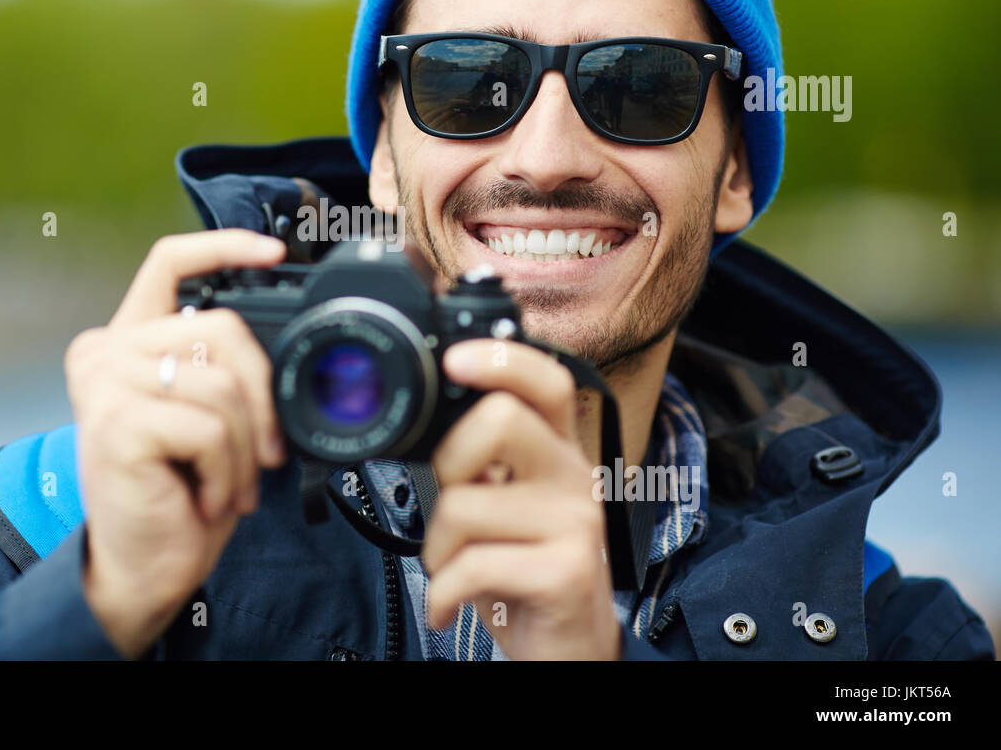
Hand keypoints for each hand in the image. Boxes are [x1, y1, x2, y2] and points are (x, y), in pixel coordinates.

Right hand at [65, 229, 288, 656]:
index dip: (224, 246)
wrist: (143, 568)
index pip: (169, 263)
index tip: (273, 253)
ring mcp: (106, 383)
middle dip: (261, 396)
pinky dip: (224, 472)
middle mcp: (107, 352)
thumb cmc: (178, 495)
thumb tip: (285, 343)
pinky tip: (205, 496)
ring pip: (221, 386)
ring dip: (243, 449)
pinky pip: (208, 428)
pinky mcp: (116, 421)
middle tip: (263, 452)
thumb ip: (223, 368)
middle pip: (221, 327)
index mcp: (130, 341)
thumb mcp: (207, 417)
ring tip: (228, 485)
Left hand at [420, 338, 620, 659]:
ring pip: (465, 505)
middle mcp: (575, 475)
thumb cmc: (522, 569)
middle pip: (500, 420)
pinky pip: (472, 565)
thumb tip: (431, 413)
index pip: (546, 380)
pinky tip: (450, 605)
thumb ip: (481, 457)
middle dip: (449, 463)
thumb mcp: (503, 502)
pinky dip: (443, 593)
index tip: (454, 359)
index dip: (503, 357)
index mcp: (557, 449)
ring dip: (437, 550)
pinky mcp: (565, 571)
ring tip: (456, 569)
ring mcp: (575, 522)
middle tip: (454, 502)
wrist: (568, 650)